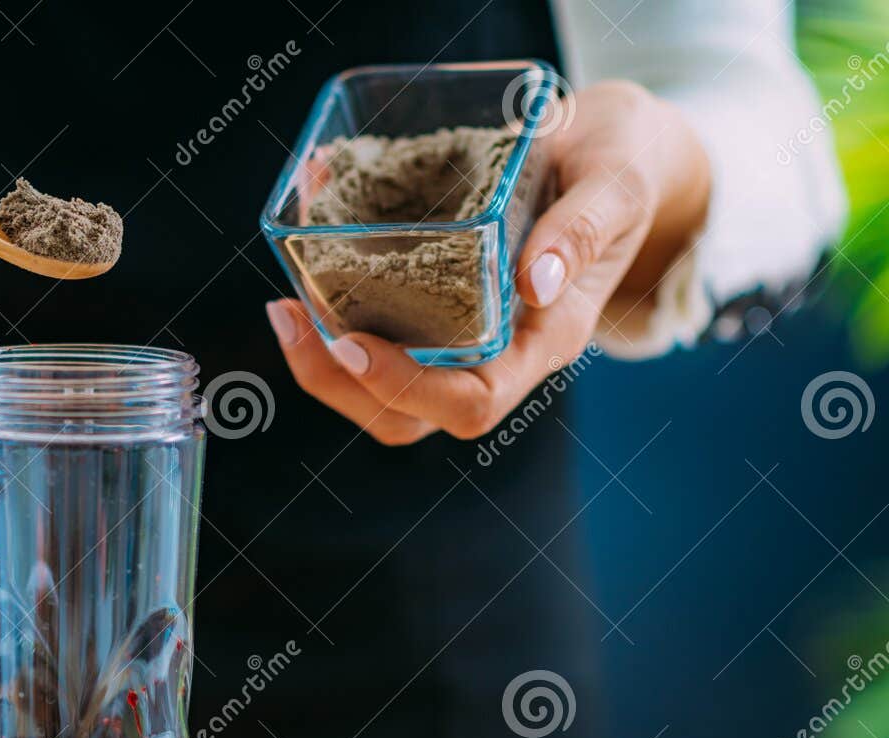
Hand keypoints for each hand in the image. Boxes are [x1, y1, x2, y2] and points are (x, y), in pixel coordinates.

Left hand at [266, 81, 710, 444]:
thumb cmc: (623, 165)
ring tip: (284, 301)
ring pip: (379, 386)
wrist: (615, 151)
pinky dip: (332, 301)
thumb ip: (586, 228)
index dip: (402, 386)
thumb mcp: (619, 182)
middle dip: (337, 383)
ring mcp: (461, 336)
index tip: (348, 341)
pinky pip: (376, 327)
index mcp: (542, 342)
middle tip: (288, 317)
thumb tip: (533, 281)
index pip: (468, 404)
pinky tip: (306, 246)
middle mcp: (495, 353)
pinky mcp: (435, 305)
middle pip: (404, 415)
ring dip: (321, 356)